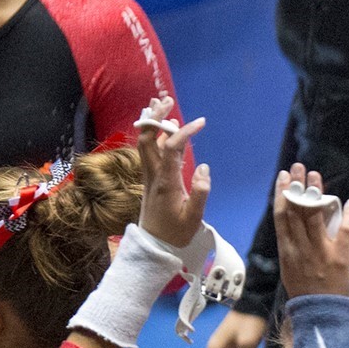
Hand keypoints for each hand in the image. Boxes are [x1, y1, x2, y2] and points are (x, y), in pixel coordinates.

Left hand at [133, 96, 209, 249]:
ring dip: (151, 123)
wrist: (154, 246)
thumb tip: (204, 167)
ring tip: (160, 105)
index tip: (201, 121)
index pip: (172, 149)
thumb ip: (200, 192)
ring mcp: (149, 176)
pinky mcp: (149, 179)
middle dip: (156, 118)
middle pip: (147, 139)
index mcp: (166, 182)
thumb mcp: (194, 217)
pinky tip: (162, 128)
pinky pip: (148, 151)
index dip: (184, 132)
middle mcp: (153, 175)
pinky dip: (153, 135)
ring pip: (144, 143)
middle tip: (166, 101)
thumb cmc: (176, 233)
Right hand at [273, 165, 348, 298]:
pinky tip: (348, 201)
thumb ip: (290, 245)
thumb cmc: (304, 292)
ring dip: (317, 194)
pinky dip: (348, 215)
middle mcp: (302, 248)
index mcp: (287, 250)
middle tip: (299, 168)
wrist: (320, 314)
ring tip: (315, 176)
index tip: (283, 178)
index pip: (282, 216)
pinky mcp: (341, 257)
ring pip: (317, 216)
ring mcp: (322, 251)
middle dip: (298, 187)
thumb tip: (291, 223)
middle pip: (298, 210)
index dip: (282, 194)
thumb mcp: (289, 267)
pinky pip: (345, 231)